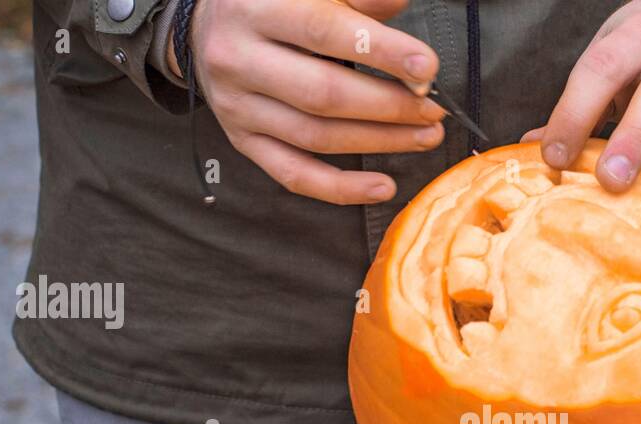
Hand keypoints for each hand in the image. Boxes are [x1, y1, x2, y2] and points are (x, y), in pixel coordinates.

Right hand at [173, 0, 445, 204]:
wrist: (206, 25)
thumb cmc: (273, 0)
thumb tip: (401, 3)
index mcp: (256, 6)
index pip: (325, 32)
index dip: (381, 53)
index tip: (427, 69)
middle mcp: (238, 58)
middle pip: (323, 93)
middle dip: (389, 107)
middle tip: (435, 111)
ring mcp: (237, 106)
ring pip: (316, 136)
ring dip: (379, 142)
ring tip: (425, 137)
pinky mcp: (243, 141)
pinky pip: (294, 174)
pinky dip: (341, 188)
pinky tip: (384, 186)